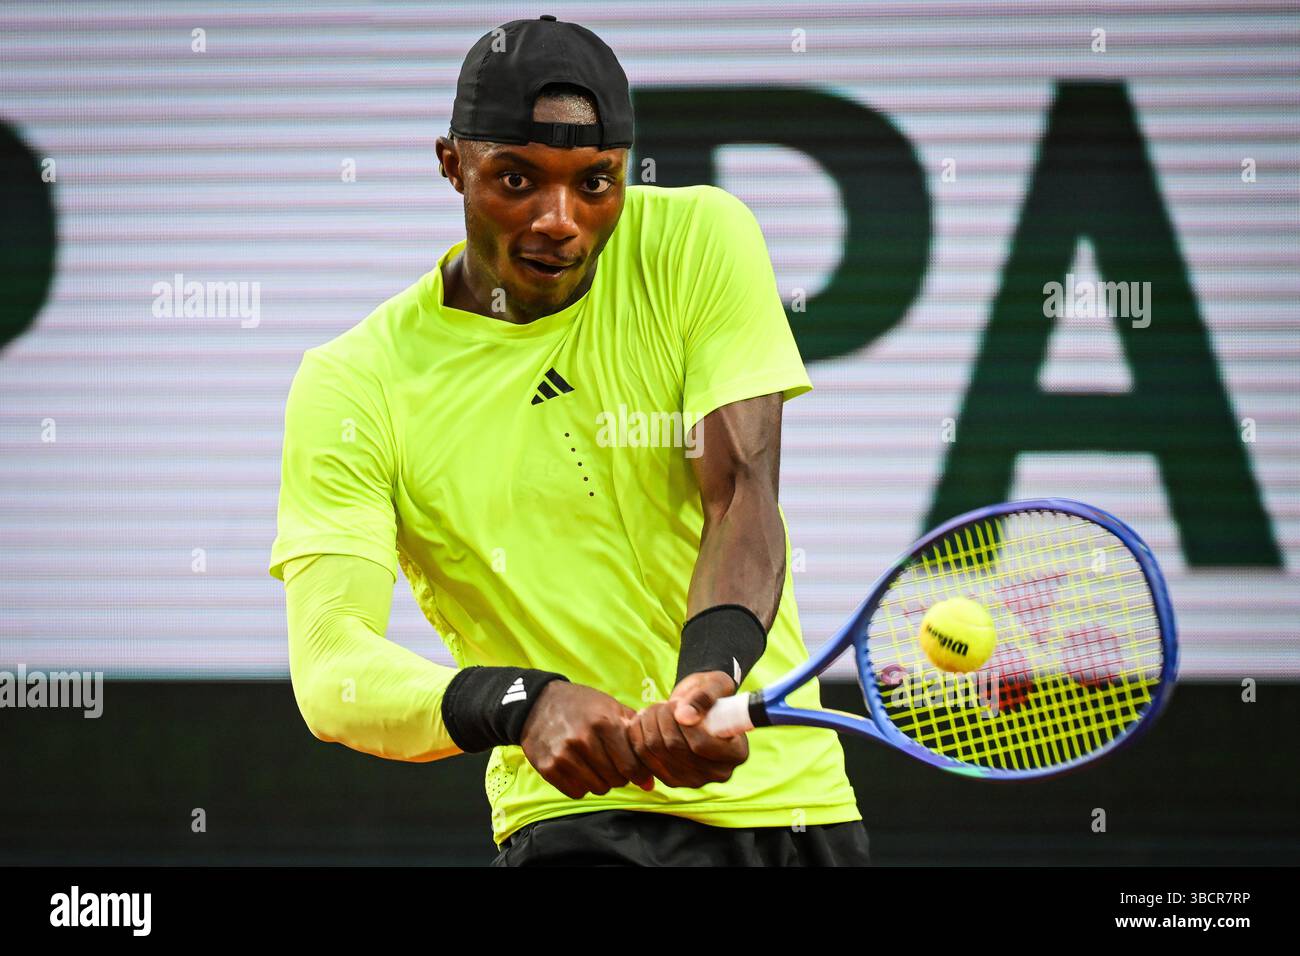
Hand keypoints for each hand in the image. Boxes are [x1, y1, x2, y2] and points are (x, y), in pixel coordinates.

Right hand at [519, 681, 655, 799]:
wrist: (538, 703)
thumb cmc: (583, 706)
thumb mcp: (612, 708)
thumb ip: (635, 740)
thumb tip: (650, 783)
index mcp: (604, 722)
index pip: (631, 766)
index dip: (637, 772)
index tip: (635, 770)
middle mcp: (583, 739)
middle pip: (616, 780)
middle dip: (619, 775)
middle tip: (612, 763)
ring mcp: (564, 754)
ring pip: (598, 788)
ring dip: (600, 781)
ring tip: (594, 764)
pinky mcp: (548, 767)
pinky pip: (576, 792)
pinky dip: (581, 785)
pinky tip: (578, 768)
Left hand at [627, 671, 748, 788]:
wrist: (697, 707)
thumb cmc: (711, 693)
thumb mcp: (714, 685)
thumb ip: (703, 697)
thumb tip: (684, 716)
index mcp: (737, 752)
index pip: (701, 744)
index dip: (684, 722)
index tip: (680, 704)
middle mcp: (719, 773)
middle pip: (675, 747)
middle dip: (663, 717)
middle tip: (666, 703)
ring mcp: (694, 780)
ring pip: (656, 751)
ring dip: (649, 723)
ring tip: (656, 709)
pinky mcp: (672, 780)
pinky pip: (644, 759)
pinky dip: (639, 736)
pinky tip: (644, 721)